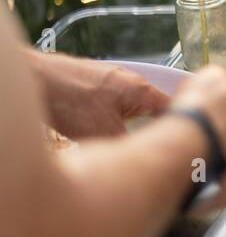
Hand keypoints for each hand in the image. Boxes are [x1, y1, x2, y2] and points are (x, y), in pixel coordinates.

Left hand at [29, 50, 170, 138]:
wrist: (34, 79)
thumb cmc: (70, 101)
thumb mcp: (107, 134)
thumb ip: (133, 146)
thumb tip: (147, 157)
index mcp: (142, 90)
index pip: (174, 109)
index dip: (179, 128)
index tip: (179, 145)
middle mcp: (130, 81)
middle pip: (151, 111)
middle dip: (149, 131)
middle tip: (144, 150)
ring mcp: (109, 79)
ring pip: (128, 109)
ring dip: (125, 126)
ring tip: (115, 142)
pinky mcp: (90, 83)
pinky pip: (110, 105)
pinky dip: (107, 119)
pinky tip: (93, 131)